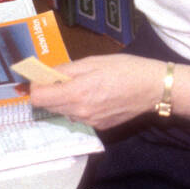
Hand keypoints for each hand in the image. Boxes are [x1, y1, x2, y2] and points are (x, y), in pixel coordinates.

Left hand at [27, 54, 163, 129]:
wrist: (153, 88)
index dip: (37, 86)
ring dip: (66, 100)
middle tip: (64, 78)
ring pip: (65, 112)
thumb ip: (67, 69)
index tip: (43, 77)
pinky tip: (97, 97)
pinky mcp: (100, 127)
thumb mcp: (94, 61)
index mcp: (77, 93)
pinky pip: (80, 117)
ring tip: (85, 86)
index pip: (39, 98)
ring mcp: (90, 122)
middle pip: (49, 106)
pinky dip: (81, 107)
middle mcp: (80, 112)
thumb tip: (47, 73)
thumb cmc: (125, 69)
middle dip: (51, 93)